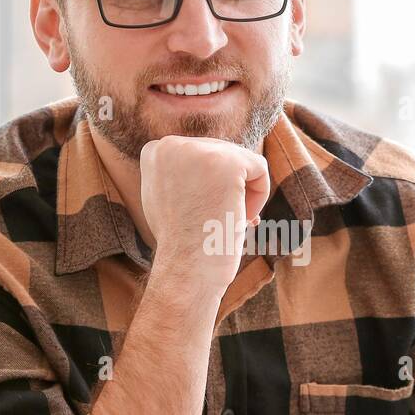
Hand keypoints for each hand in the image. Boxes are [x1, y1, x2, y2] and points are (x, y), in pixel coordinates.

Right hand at [139, 135, 270, 289]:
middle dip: (226, 189)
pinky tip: (241, 218)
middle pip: (223, 153)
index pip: (201, 153)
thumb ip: (181, 170)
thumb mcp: (167, 195)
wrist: (187, 271)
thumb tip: (205, 156)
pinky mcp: (227, 163)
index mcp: (156, 151)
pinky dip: (259, 196)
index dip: (208, 185)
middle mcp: (172, 144)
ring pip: (242, 161)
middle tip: (215, 221)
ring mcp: (199, 151)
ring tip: (225, 219)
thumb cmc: (182, 243)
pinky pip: (259, 168)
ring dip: (242, 194)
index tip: (200, 212)